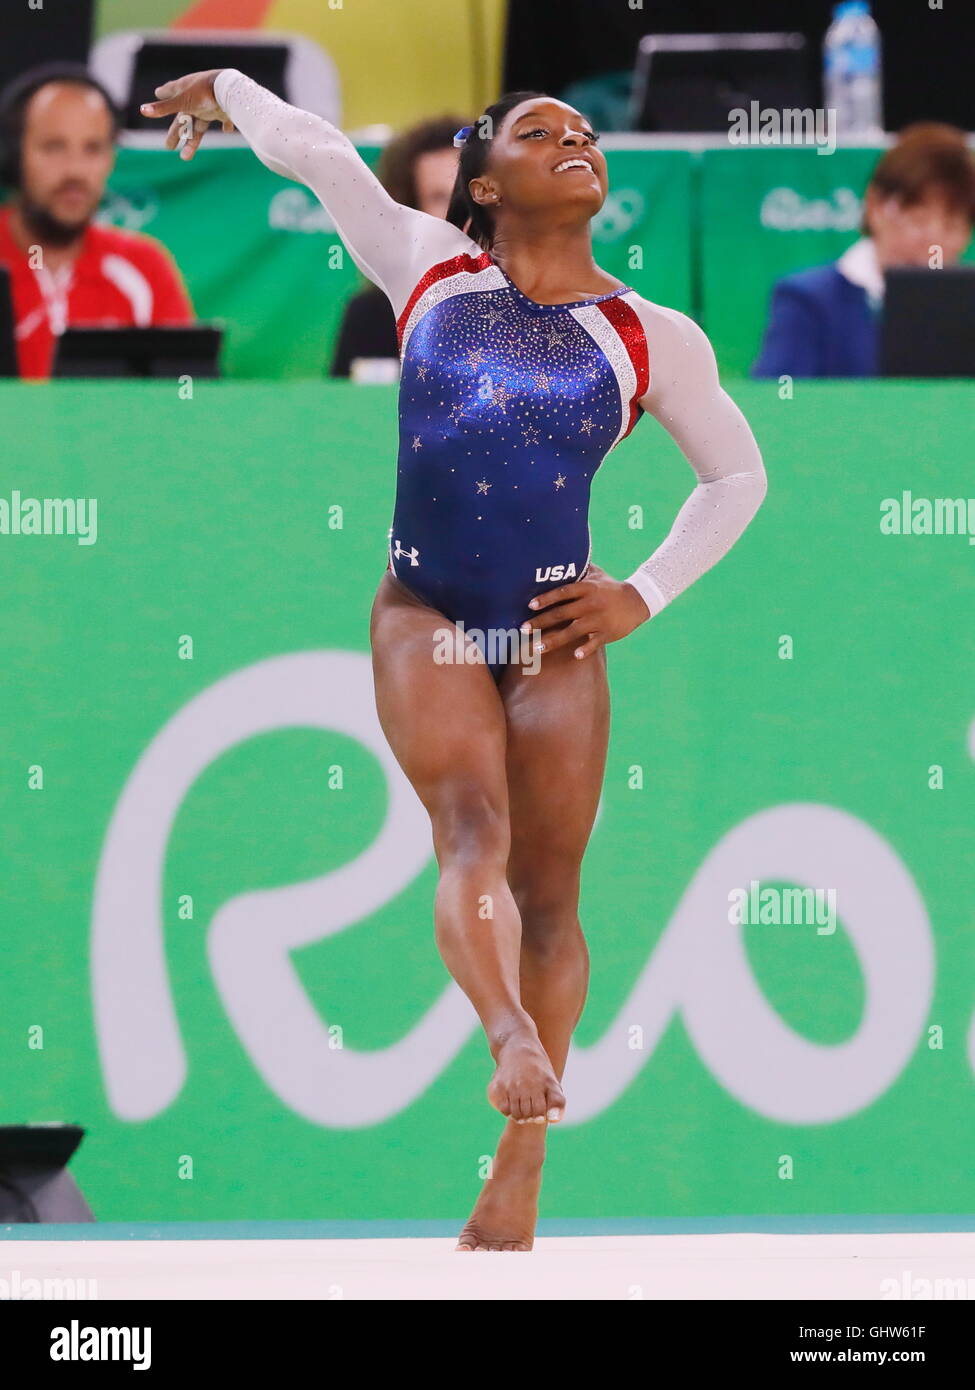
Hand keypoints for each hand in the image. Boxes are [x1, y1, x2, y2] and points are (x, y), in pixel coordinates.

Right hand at [140, 70, 234, 159]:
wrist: (229, 88)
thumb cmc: (203, 93)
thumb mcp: (182, 103)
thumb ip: (163, 108)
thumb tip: (142, 110)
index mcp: (184, 91)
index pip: (170, 91)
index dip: (164, 93)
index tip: (158, 92)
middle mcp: (196, 98)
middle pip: (183, 119)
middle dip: (175, 132)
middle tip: (168, 146)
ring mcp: (210, 104)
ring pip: (199, 126)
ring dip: (192, 142)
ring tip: (184, 158)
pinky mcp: (224, 110)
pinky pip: (225, 119)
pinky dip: (225, 125)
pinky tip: (227, 130)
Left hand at [522, 562, 651, 662]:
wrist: (638, 600)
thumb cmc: (612, 587)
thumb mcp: (597, 574)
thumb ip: (579, 569)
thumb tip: (558, 559)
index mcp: (587, 588)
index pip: (563, 592)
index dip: (546, 598)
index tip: (530, 605)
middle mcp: (591, 603)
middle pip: (562, 613)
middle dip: (541, 622)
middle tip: (524, 629)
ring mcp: (599, 619)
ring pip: (573, 631)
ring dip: (553, 640)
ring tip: (537, 647)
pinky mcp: (608, 633)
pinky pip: (595, 642)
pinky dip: (586, 648)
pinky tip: (575, 655)